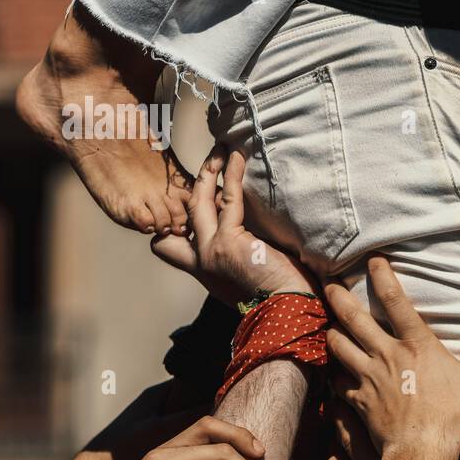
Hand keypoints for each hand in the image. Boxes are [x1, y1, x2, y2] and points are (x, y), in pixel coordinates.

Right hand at [151, 146, 312, 304]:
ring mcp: (211, 251)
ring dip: (212, 169)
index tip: (190, 193)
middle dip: (199, 179)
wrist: (290, 313)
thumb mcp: (252, 278)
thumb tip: (253, 234)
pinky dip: (232, 175)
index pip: (169, 245)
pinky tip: (236, 156)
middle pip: (188, 211)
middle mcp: (202, 262)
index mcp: (205, 272)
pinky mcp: (228, 243)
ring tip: (223, 146)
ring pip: (203, 200)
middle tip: (211, 156)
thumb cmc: (282, 296)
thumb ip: (242, 256)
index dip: (174, 219)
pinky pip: (229, 199)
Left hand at [324, 256, 459, 452]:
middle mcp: (387, 356)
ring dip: (334, 335)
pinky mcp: (360, 402)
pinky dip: (338, 378)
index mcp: (416, 345)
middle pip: (354, 320)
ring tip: (330, 327)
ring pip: (340, 348)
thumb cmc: (455, 417)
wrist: (422, 453)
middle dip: (340, 300)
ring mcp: (369, 380)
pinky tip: (338, 378)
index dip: (382, 277)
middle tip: (329, 286)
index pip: (395, 301)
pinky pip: (341, 384)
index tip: (372, 260)